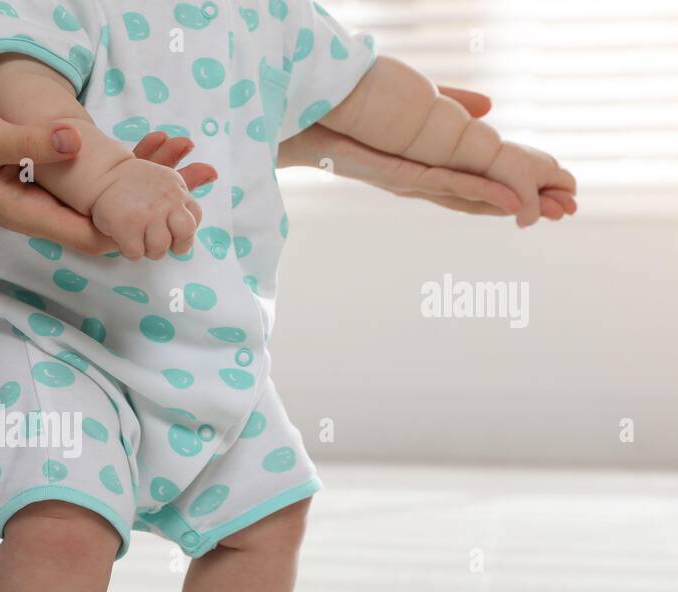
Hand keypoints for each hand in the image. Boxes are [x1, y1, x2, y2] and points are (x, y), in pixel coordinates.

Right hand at [0, 110, 215, 254]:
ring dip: (147, 180)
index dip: (139, 226)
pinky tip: (152, 147)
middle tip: (203, 174)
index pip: (99, 234)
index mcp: (37, 215)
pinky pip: (98, 182)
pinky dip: (126, 166)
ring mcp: (52, 201)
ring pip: (111, 201)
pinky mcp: (52, 184)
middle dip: (157, 202)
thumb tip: (77, 140)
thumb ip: (28, 143)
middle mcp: (50, 214)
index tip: (175, 205)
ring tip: (189, 154)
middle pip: (115, 220)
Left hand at [279, 86, 576, 220]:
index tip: (557, 192)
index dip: (522, 186)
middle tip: (570, 209)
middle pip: (482, 196)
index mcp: (423, 162)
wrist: (297, 117)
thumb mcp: (411, 103)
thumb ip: (451, 105)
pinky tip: (509, 201)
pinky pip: (442, 184)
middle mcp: (418, 177)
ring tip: (550, 210)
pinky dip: (478, 195)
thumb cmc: (343, 113)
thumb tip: (489, 107)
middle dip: (528, 203)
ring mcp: (407, 177)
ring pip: (470, 195)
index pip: (482, 178)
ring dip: (513, 204)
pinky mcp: (393, 173)